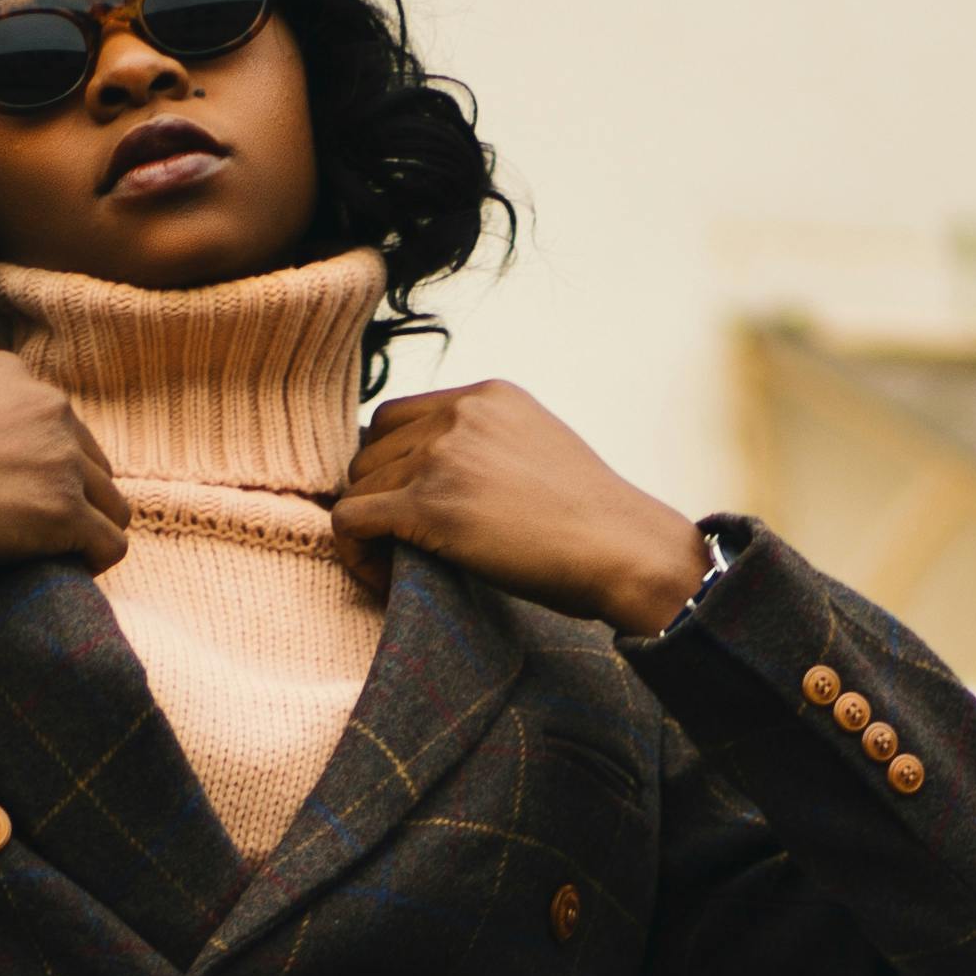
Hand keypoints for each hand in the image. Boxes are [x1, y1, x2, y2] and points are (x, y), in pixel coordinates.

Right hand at [0, 350, 129, 571]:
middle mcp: (48, 407)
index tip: (23, 490)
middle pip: (90, 460)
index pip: (56, 420)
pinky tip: (72, 571)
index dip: (46, 461)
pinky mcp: (66, 510)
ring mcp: (62, 459)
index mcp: (12, 374)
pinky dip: (95, 561)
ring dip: (89, 529)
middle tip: (41, 527)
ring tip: (59, 554)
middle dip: (74, 493)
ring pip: (110, 502)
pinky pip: (110, 544)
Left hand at [331, 382, 705, 637]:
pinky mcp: (429, 505)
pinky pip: (351, 521)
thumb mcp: (540, 450)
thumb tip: (444, 479)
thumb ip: (490, 447)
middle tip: (398, 544)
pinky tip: (383, 579)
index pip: (397, 416)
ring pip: (357, 486)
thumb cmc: (593, 522)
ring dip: (367, 531)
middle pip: (370, 450)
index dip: (391, 464)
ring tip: (393, 567)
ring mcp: (443, 456)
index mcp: (488, 396)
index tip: (407, 506)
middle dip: (376, 497)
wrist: (623, 548)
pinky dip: (356, 554)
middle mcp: (461, 415)